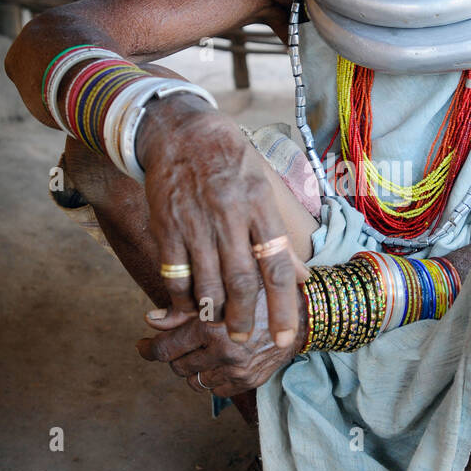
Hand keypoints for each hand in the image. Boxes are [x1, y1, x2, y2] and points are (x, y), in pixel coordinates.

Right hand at [136, 94, 309, 348]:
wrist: (179, 130)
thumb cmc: (229, 161)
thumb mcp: (263, 187)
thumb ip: (279, 235)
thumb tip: (304, 277)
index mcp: (259, 205)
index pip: (278, 265)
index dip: (284, 307)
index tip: (285, 338)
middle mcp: (229, 215)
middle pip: (241, 281)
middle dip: (245, 319)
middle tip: (244, 340)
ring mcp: (195, 222)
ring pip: (206, 283)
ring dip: (212, 313)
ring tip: (217, 327)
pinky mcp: (167, 226)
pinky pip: (175, 273)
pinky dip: (181, 298)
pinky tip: (186, 308)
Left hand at [137, 287, 308, 395]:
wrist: (300, 314)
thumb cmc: (256, 294)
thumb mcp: (220, 292)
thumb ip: (182, 309)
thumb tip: (149, 320)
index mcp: (212, 326)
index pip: (166, 349)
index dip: (148, 349)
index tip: (141, 346)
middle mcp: (223, 352)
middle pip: (178, 367)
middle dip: (173, 355)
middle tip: (177, 344)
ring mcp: (237, 370)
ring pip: (194, 381)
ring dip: (191, 369)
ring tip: (199, 352)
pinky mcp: (249, 382)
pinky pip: (215, 390)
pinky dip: (211, 378)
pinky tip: (217, 362)